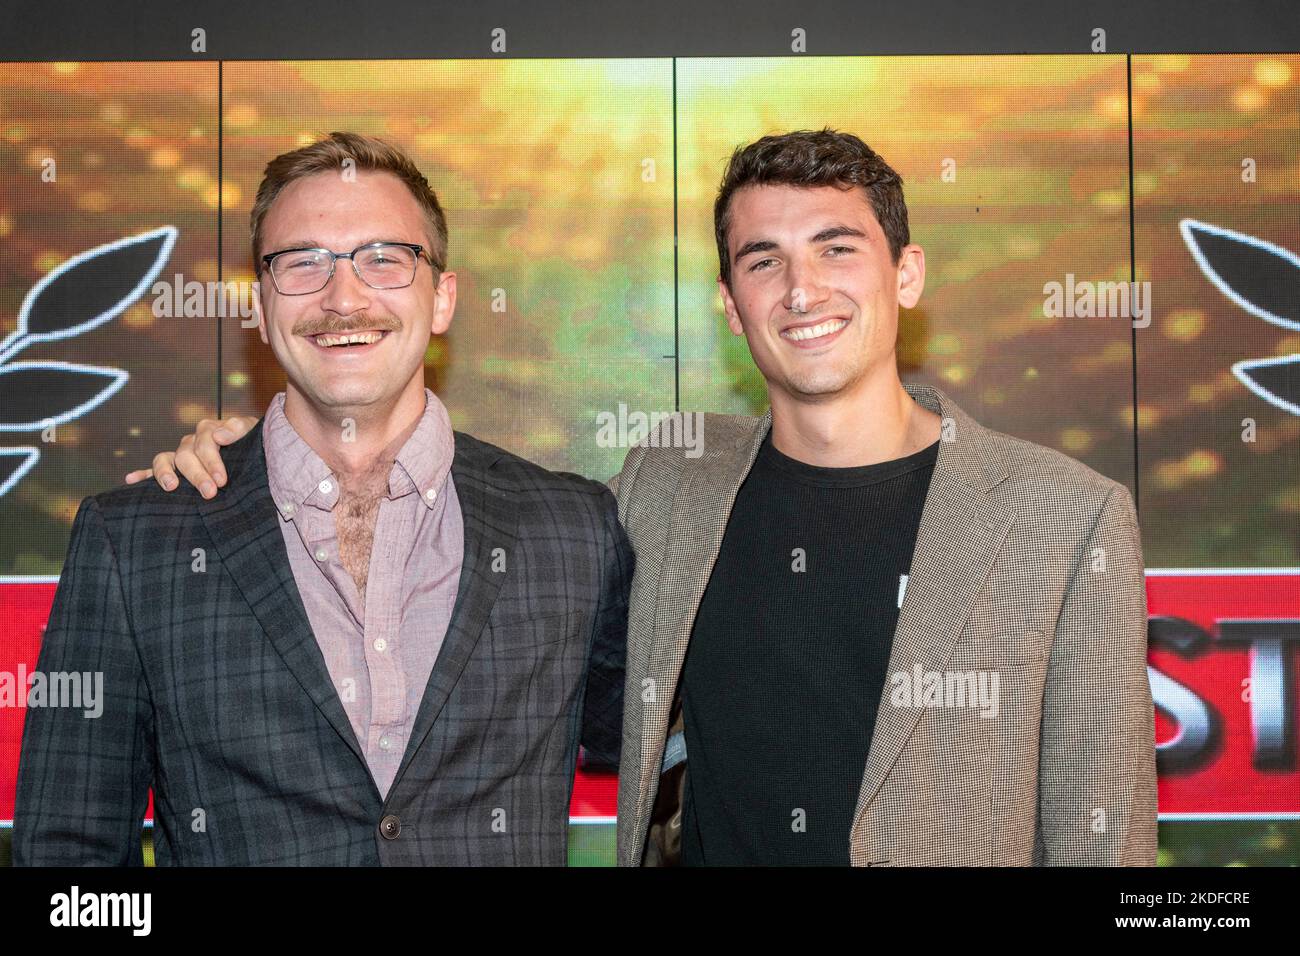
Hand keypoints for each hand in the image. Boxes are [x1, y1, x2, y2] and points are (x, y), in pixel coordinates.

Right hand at [124, 416, 258, 498]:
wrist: (256, 455)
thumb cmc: (254, 444)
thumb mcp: (253, 433)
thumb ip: (239, 429)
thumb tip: (219, 435)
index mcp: (210, 431)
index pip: (205, 442)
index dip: (212, 461)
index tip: (222, 481)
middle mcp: (192, 442)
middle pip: (186, 455)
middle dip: (197, 475)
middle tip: (210, 493)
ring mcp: (181, 455)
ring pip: (165, 459)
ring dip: (166, 473)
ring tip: (172, 487)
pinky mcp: (174, 469)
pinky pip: (152, 470)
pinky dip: (142, 474)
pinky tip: (130, 480)